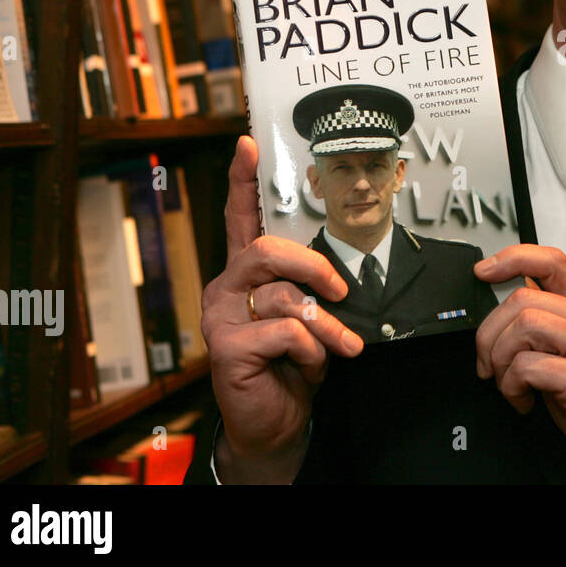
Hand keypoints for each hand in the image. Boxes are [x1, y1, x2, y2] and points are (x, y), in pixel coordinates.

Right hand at [201, 135, 362, 482]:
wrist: (276, 421)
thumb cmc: (294, 364)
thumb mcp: (311, 318)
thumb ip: (314, 291)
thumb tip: (343, 277)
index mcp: (248, 273)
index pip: (241, 218)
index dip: (242, 182)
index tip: (248, 145)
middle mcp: (227, 287)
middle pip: (268, 250)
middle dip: (314, 267)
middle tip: (343, 291)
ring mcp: (221, 317)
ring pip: (286, 299)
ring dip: (327, 327)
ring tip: (340, 348)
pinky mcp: (226, 348)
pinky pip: (286, 333)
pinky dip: (311, 352)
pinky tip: (308, 366)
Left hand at [473, 245, 565, 483]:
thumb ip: (544, 332)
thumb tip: (501, 315)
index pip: (551, 262)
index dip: (513, 258)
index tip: (484, 271)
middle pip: (524, 298)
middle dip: (489, 333)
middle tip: (487, 363)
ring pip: (524, 326)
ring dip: (500, 359)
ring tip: (507, 384)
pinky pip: (529, 367)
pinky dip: (512, 387)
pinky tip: (522, 401)